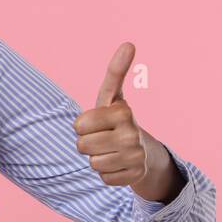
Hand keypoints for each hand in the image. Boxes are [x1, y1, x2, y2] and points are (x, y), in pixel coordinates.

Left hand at [73, 41, 149, 186]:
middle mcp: (132, 134)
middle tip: (103, 137)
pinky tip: (118, 164)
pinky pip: (104, 178)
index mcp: (123, 112)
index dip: (83, 125)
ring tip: (110, 150)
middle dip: (87, 143)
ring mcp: (135, 157)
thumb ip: (116, 71)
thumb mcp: (112, 96)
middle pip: (83, 146)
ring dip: (97, 158)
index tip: (96, 122)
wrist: (142, 150)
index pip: (79, 125)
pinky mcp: (134, 177)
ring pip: (93, 163)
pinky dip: (107, 173)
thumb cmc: (117, 119)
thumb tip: (129, 43)